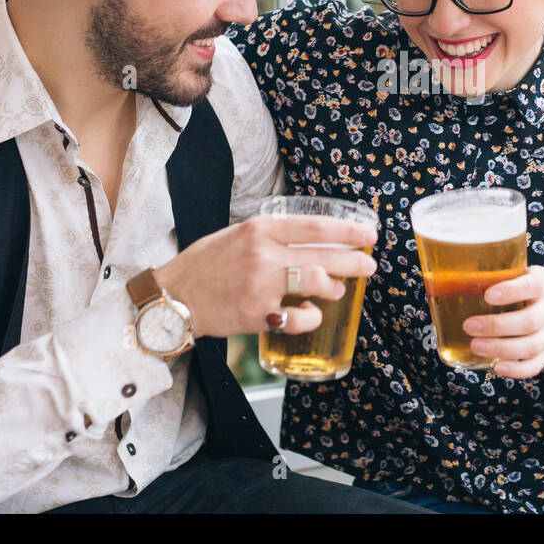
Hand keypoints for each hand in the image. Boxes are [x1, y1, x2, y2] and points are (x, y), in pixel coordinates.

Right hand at [153, 214, 377, 338]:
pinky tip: (310, 312)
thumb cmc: (207, 264)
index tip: (368, 234)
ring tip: (338, 289)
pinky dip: (311, 316)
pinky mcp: (257, 314)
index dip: (348, 231)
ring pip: (316, 283)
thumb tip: (315, 240)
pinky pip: (299, 317)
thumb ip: (273, 235)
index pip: (316, 226)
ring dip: (335, 287)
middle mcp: (263, 254)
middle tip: (369, 266)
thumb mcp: (237, 235)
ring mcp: (261, 285)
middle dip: (354, 261)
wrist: (173, 296)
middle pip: (324, 256)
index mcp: (260, 229)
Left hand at [463, 266, 543, 379]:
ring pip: (531, 346)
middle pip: (529, 322)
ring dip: (501, 348)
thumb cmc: (535, 290)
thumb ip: (500, 275)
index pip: (532, 285)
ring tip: (475, 346)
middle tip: (469, 326)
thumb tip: (448, 277)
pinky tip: (496, 366)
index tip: (487, 296)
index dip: (511, 291)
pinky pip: (535, 366)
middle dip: (497, 326)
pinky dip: (516, 370)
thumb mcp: (525, 274)